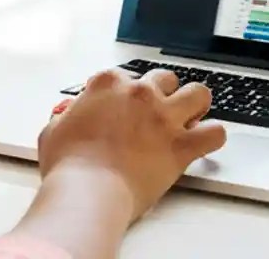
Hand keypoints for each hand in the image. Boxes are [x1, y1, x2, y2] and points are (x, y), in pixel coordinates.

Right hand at [37, 68, 226, 221]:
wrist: (87, 193)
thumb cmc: (68, 167)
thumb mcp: (53, 131)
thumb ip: (67, 115)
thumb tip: (70, 112)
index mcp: (108, 85)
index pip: (126, 76)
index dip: (126, 93)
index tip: (124, 107)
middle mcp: (141, 94)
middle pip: (164, 79)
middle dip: (163, 94)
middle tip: (157, 114)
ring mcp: (165, 117)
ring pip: (199, 94)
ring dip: (196, 105)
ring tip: (190, 118)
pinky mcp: (182, 144)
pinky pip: (215, 132)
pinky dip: (212, 137)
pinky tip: (204, 143)